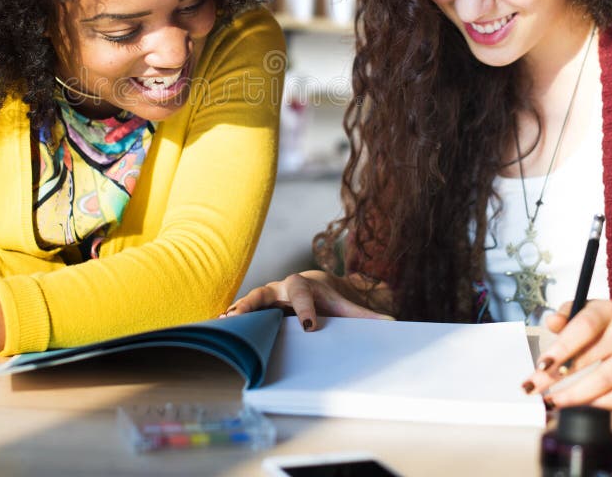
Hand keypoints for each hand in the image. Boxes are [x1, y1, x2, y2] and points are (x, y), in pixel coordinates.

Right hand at [223, 269, 393, 330]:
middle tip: (242, 316)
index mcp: (302, 285)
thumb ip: (364, 314)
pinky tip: (219, 326)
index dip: (306, 310)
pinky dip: (233, 318)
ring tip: (223, 322)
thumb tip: (393, 323)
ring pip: (248, 302)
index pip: (303, 296)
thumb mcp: (343, 304)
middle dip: (253, 303)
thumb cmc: (327, 296)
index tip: (309, 326)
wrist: (312, 285)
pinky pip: (242, 311)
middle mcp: (279, 288)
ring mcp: (266, 297)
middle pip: (263, 292)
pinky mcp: (257, 308)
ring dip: (236, 312)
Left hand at [522, 300, 611, 408]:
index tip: (541, 365)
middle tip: (532, 387)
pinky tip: (580, 403)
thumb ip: (566, 314)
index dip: (563, 347)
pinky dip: (598, 402)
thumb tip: (552, 322)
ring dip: (576, 395)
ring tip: (552, 401)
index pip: (584, 328)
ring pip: (606, 380)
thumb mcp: (586, 308)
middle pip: (590, 358)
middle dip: (557, 376)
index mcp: (605, 312)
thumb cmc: (603, 321)